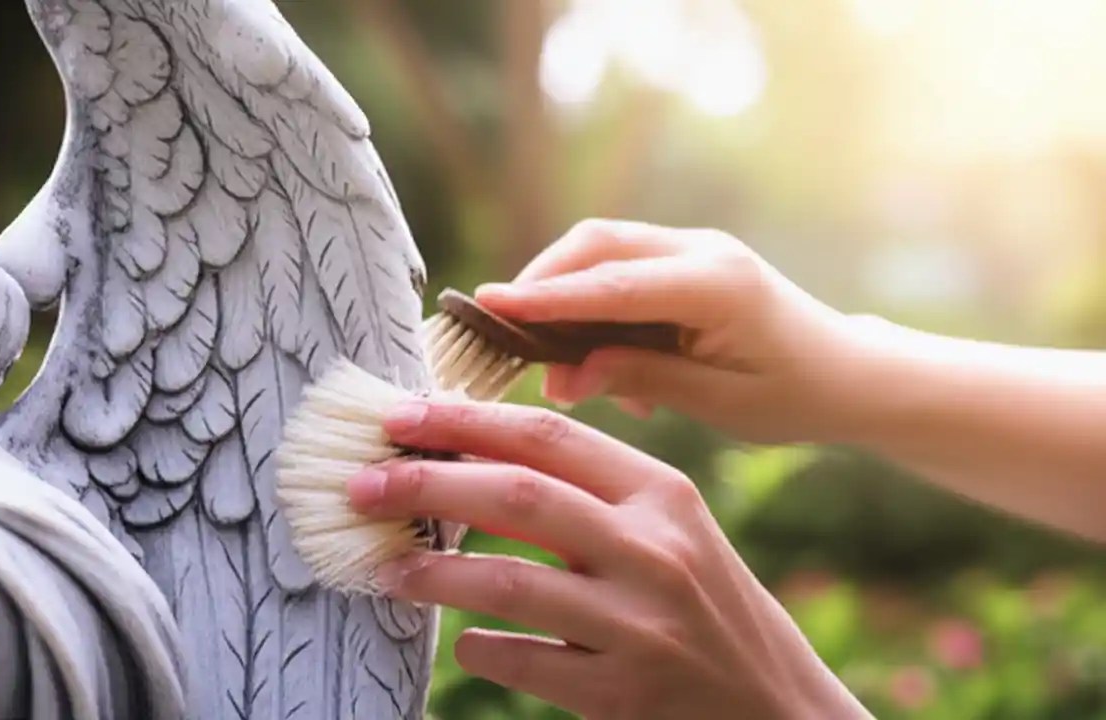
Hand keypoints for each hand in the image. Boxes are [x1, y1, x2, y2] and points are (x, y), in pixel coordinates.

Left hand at [348, 400, 870, 719]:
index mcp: (662, 493)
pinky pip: (524, 662)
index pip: (548, 436)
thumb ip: (588, 494)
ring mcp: (639, 625)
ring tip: (386, 566)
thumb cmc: (706, 603)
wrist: (778, 705)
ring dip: (433, 572)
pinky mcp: (623, 693)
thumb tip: (468, 461)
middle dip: (428, 484)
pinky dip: (481, 645)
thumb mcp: (668, 531)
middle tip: (362, 485)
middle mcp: (653, 550)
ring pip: (509, 581)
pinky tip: (464, 638)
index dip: (464, 420)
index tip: (400, 415)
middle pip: (518, 496)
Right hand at [475, 220, 867, 443]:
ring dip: (565, 298)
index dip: (547, 296)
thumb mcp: (719, 403)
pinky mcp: (686, 263)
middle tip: (504, 336)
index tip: (489, 304)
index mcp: (717, 286)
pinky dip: (594, 307)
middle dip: (542, 283)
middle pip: (596, 245)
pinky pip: (621, 272)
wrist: (851, 375)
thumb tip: (566, 374)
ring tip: (558, 369)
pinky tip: (603, 365)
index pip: (612, 284)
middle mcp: (702, 251)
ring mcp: (694, 249)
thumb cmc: (795, 395)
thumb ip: (641, 377)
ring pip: (602, 252)